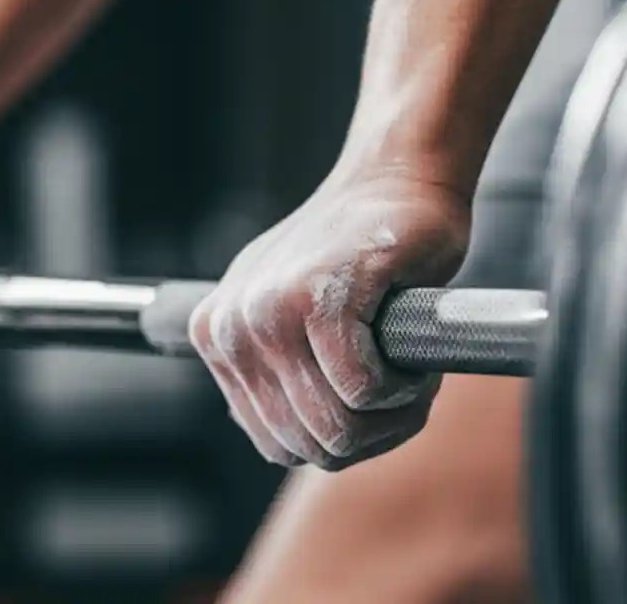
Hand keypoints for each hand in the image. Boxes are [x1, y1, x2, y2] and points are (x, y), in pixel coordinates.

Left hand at [189, 164, 469, 469]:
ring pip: (338, 427)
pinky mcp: (318, 298)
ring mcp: (268, 312)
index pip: (279, 446)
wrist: (397, 180)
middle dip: (374, 432)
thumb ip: (278, 373)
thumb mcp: (292, 315)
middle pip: (312, 445)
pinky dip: (403, 388)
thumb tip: (285, 445)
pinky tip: (411, 355)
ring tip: (409, 373)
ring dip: (393, 413)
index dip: (342, 439)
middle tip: (405, 389)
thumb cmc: (360, 254)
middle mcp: (229, 328)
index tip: (375, 402)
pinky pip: (363, 391)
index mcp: (215, 338)